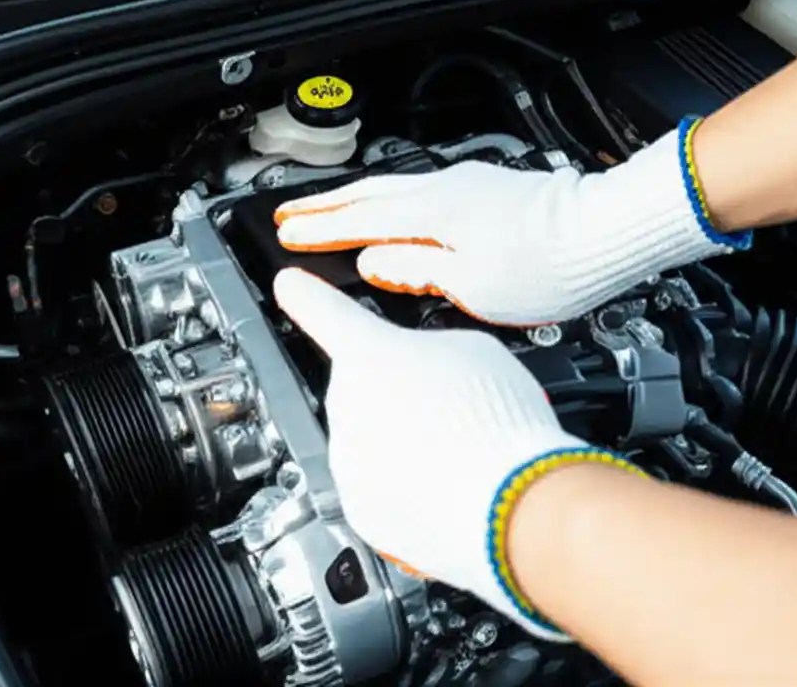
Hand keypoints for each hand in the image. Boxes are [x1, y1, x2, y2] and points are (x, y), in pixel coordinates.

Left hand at [273, 268, 643, 639]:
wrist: (507, 508)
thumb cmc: (498, 423)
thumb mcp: (477, 350)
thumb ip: (434, 347)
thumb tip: (428, 366)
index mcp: (367, 352)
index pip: (322, 311)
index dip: (305, 295)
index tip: (290, 286)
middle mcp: (345, 405)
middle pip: (364, 390)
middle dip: (400, 396)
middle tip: (453, 408)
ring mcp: (348, 462)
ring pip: (372, 442)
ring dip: (406, 444)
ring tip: (460, 452)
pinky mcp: (361, 512)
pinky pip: (381, 490)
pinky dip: (410, 490)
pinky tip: (451, 486)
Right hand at [275, 126, 749, 325]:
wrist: (604, 234)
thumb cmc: (548, 266)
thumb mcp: (472, 285)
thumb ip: (415, 271)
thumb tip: (374, 264)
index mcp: (433, 215)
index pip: (359, 222)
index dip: (319, 231)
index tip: (288, 235)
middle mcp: (446, 191)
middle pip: (369, 196)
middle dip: (325, 207)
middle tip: (290, 215)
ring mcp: (468, 186)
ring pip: (393, 189)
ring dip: (354, 200)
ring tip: (329, 209)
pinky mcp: (488, 191)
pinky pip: (419, 191)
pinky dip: (389, 199)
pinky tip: (393, 208)